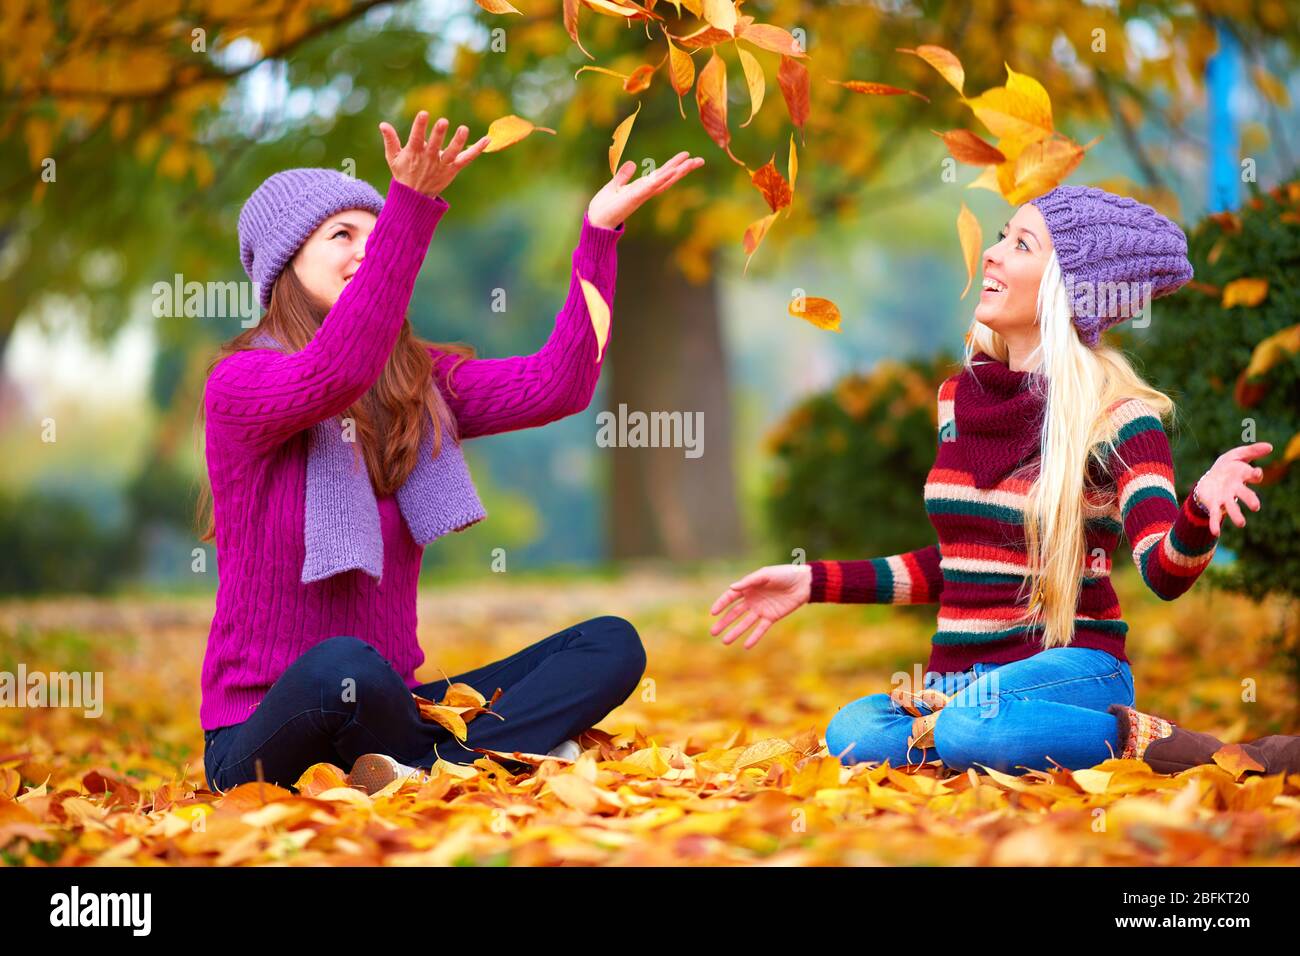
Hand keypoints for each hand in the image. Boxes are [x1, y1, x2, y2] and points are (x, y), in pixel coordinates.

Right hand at [379, 112, 489, 198]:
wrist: (415, 198)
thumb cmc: (403, 173)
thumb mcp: (393, 158)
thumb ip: (390, 141)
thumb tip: (383, 124)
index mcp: (414, 153)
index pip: (416, 138)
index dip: (419, 126)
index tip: (423, 113)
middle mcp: (429, 159)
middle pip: (435, 145)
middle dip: (438, 134)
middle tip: (443, 121)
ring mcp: (442, 165)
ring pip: (452, 153)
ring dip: (458, 141)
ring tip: (464, 129)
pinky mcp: (453, 169)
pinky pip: (467, 158)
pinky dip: (477, 150)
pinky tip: (488, 139)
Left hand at [587, 151, 704, 229]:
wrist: (596, 221)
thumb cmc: (604, 207)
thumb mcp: (614, 186)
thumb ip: (623, 176)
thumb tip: (633, 164)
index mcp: (642, 187)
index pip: (662, 174)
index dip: (674, 165)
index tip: (687, 156)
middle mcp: (646, 191)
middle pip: (669, 178)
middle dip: (684, 169)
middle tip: (700, 160)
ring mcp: (642, 194)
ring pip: (664, 181)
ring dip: (678, 172)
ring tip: (692, 162)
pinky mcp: (635, 197)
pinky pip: (651, 186)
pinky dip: (662, 179)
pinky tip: (671, 171)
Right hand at [709, 564, 811, 648]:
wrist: (804, 583)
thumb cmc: (784, 574)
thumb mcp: (765, 575)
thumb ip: (748, 581)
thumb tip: (731, 588)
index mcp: (749, 587)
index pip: (731, 597)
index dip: (721, 604)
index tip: (712, 612)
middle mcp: (752, 600)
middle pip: (734, 613)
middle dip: (724, 623)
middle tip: (713, 632)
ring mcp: (761, 610)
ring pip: (745, 623)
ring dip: (735, 632)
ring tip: (725, 642)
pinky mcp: (772, 617)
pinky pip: (761, 629)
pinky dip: (754, 637)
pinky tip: (746, 645)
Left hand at [1194, 441, 1271, 535]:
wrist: (1209, 479)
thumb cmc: (1227, 467)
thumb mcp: (1237, 455)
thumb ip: (1252, 451)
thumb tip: (1271, 447)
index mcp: (1242, 476)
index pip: (1252, 476)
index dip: (1255, 475)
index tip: (1257, 473)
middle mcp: (1236, 489)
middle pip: (1245, 495)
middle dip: (1250, 500)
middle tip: (1256, 506)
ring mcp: (1225, 498)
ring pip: (1232, 508)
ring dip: (1237, 515)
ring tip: (1242, 524)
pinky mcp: (1213, 505)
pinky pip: (1215, 516)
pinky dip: (1215, 524)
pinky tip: (1216, 532)